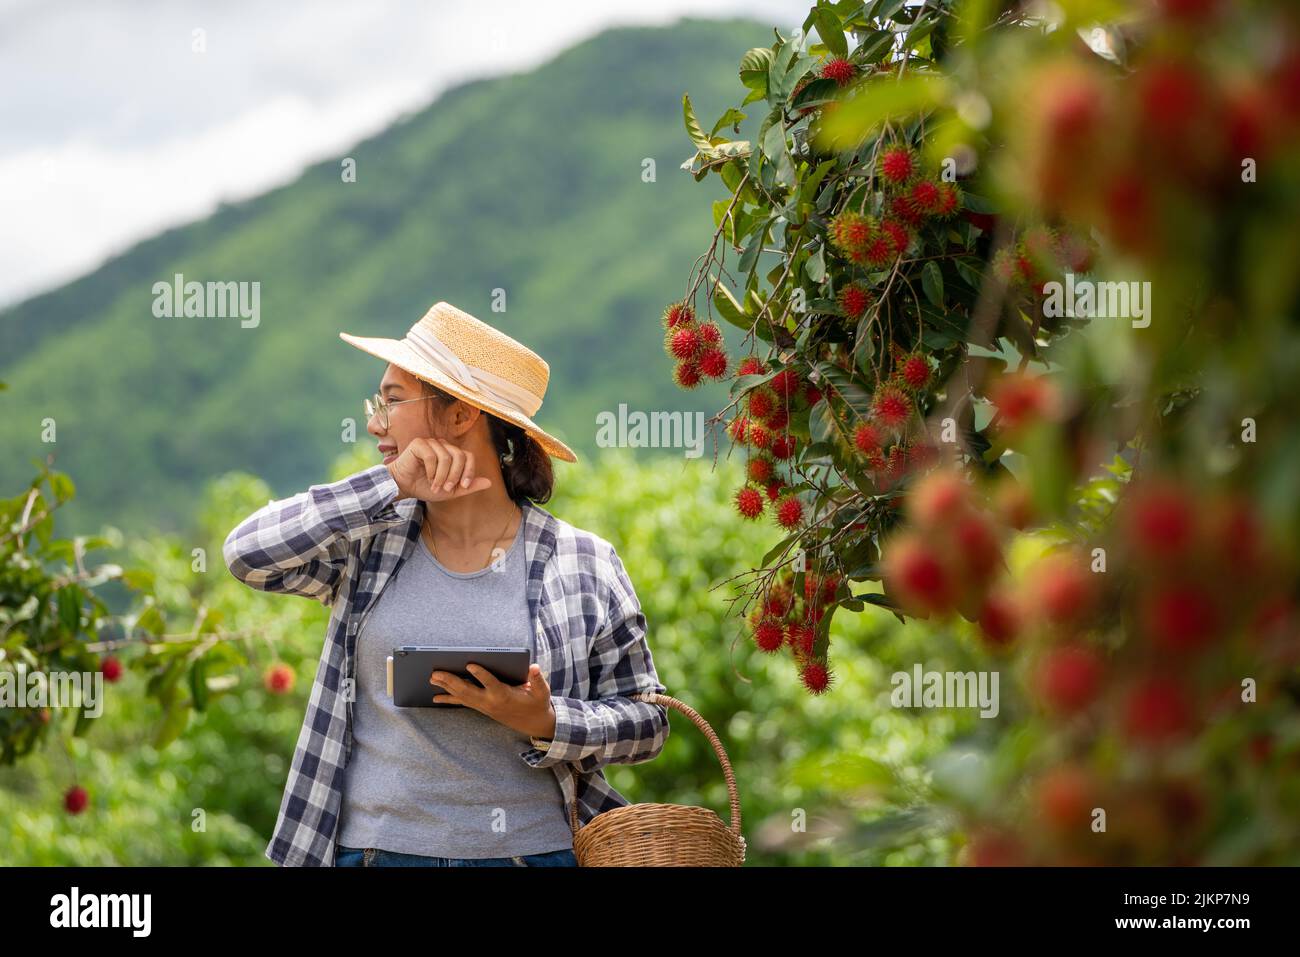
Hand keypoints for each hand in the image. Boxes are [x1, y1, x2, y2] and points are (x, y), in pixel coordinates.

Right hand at [386, 437, 491, 501]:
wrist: (404, 487)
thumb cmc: (425, 487)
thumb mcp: (450, 491)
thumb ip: (468, 487)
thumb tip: (489, 483)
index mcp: (452, 454)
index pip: (469, 456)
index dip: (469, 472)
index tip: (463, 486)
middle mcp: (443, 445)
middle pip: (460, 456)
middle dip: (455, 475)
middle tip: (447, 488)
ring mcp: (431, 442)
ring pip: (446, 457)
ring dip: (442, 476)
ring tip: (435, 485)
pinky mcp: (419, 443)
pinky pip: (431, 455)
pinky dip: (431, 470)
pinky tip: (427, 478)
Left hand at [429, 663, 556, 739]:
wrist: (533, 723)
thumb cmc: (537, 703)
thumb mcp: (542, 691)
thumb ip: (537, 679)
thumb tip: (534, 667)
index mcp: (504, 695)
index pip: (490, 683)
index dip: (480, 674)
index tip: (470, 663)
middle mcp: (490, 702)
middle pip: (467, 691)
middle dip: (451, 681)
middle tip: (436, 673)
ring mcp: (484, 706)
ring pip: (461, 696)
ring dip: (445, 688)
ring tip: (431, 678)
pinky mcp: (481, 707)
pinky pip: (462, 703)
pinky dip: (448, 699)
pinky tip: (436, 697)